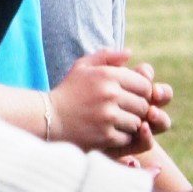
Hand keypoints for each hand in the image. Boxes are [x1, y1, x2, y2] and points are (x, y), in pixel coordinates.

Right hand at [44, 50, 161, 154]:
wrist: (48, 118)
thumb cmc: (68, 91)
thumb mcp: (82, 67)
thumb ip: (107, 57)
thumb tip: (129, 53)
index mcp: (107, 75)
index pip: (144, 85)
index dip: (142, 93)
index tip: (132, 97)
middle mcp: (110, 94)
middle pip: (143, 105)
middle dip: (137, 110)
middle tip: (125, 112)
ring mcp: (107, 116)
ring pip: (137, 123)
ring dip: (130, 125)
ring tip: (117, 123)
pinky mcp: (104, 136)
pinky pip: (126, 138)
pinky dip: (120, 138)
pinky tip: (109, 133)